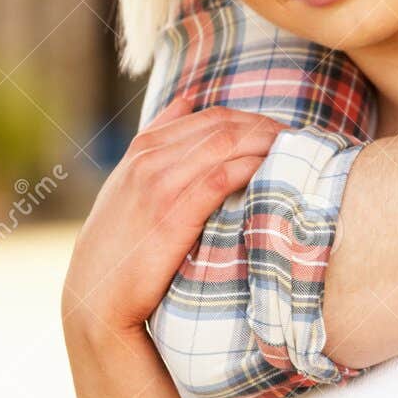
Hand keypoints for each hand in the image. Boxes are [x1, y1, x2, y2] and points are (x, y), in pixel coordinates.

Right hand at [61, 96, 280, 340]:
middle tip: (301, 144)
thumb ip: (158, 141)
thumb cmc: (120, 243)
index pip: (212, 116)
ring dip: (267, 145)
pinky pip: (221, 177)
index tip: (283, 134)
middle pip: (225, 125)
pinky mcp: (172, 213)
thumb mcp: (128, 183)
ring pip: (226, 144)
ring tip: (298, 156)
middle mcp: (150, 157)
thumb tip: (186, 100)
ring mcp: (159, 183)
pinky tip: (275, 174)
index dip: (255, 121)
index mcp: (144, 146)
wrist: (96, 297)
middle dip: (268, 130)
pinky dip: (252, 168)